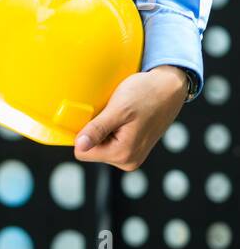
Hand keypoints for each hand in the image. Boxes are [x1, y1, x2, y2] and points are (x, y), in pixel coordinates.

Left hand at [72, 66, 188, 169]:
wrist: (169, 87)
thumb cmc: (146, 94)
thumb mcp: (118, 109)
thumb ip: (98, 129)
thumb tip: (79, 146)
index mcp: (124, 154)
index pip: (83, 152)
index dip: (82, 133)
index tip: (92, 115)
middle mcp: (128, 160)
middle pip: (91, 149)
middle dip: (94, 130)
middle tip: (108, 111)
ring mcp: (131, 154)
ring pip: (100, 144)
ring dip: (103, 127)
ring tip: (117, 112)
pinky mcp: (133, 146)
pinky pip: (110, 139)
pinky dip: (111, 126)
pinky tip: (122, 115)